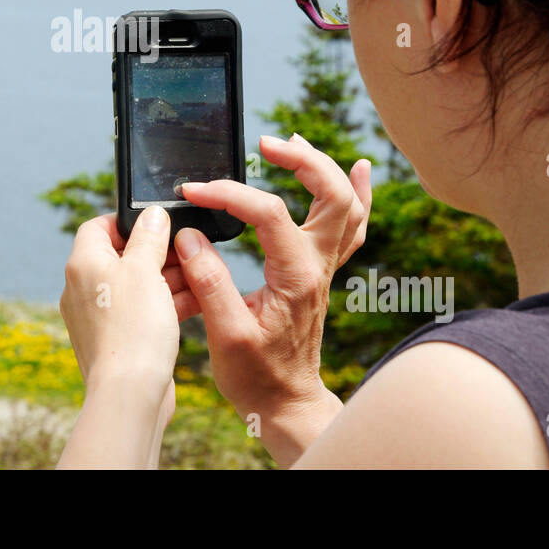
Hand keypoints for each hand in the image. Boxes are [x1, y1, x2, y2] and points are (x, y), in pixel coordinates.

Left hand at [57, 206, 179, 467]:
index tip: (157, 223)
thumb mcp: (146, 270)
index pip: (96, 226)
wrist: (130, 393)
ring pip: (135, 285)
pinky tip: (194, 302)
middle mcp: (84, 289)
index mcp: (83, 264)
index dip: (126, 221)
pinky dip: (164, 304)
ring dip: (166, 278)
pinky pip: (140, 312)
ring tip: (198, 275)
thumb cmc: (133, 329)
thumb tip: (152, 215)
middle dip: (156, 252)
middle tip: (186, 249)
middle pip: (120, 256)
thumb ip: (149, 239)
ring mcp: (98, 317)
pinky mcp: (116, 340)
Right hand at [169, 134, 371, 464]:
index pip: (268, 213)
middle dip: (302, 161)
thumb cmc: (257, 378)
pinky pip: (353, 226)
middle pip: (333, 196)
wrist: (288, 405)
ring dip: (326, 168)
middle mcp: (318, 267)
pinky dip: (357, 194)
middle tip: (265, 144)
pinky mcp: (320, 274)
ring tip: (294, 144)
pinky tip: (356, 170)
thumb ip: (209, 283)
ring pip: (348, 205)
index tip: (193, 191)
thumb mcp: (225, 337)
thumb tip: (190, 237)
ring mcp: (324, 269)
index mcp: (295, 277)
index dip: (228, 194)